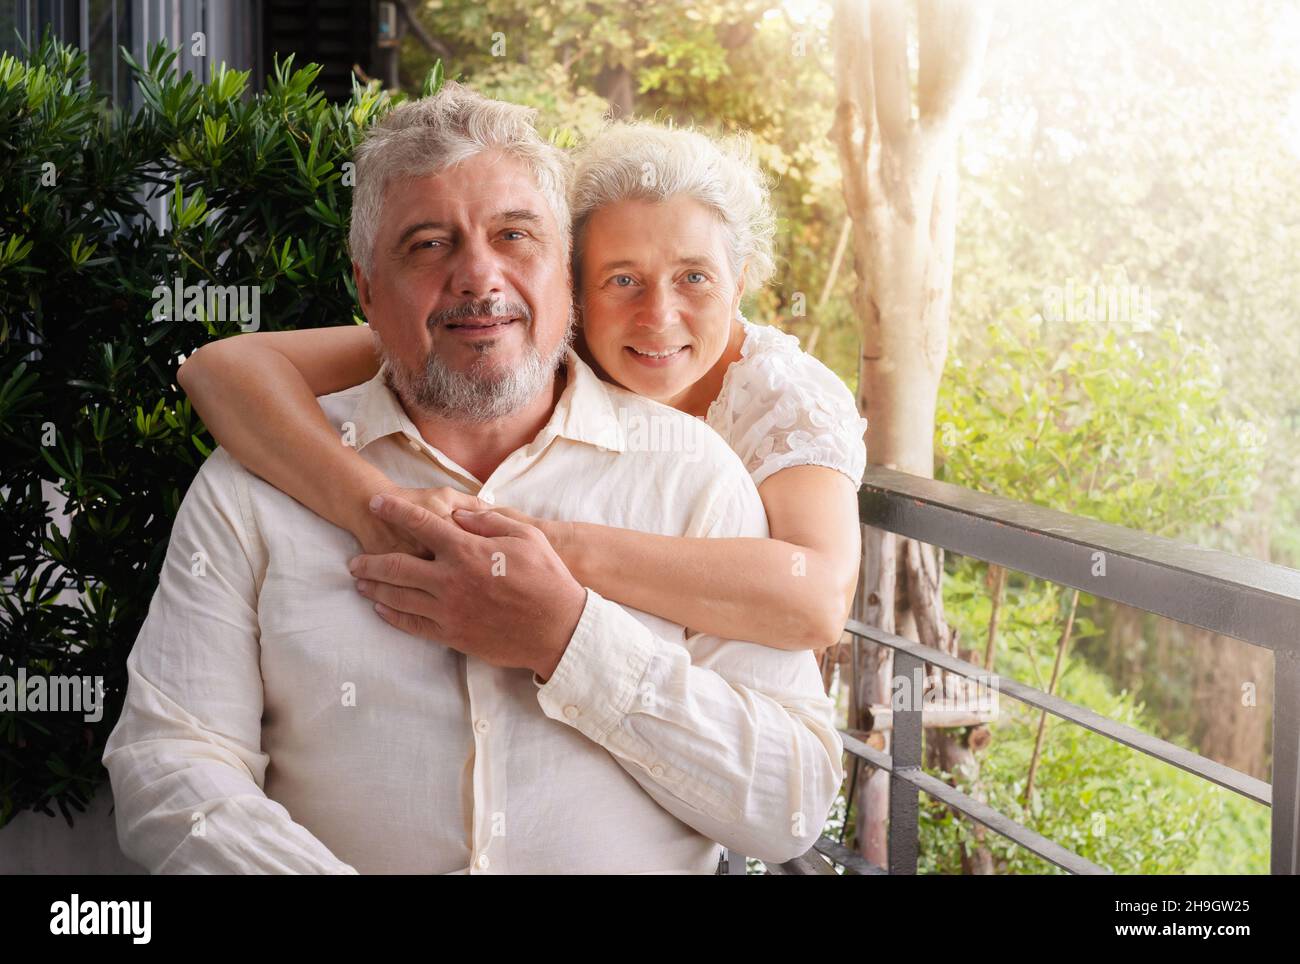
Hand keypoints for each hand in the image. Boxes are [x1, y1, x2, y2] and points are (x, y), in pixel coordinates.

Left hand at [348, 493, 586, 679]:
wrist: (557, 628)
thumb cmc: (547, 578)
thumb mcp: (525, 536)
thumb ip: (488, 522)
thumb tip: (459, 516)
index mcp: (467, 551)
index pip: (420, 524)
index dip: (394, 511)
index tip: (375, 504)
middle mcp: (450, 580)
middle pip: (396, 566)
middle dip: (370, 560)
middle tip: (354, 560)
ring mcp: (448, 610)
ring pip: (398, 597)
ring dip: (375, 588)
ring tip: (360, 583)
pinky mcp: (452, 635)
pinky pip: (412, 625)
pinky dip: (392, 616)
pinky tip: (381, 609)